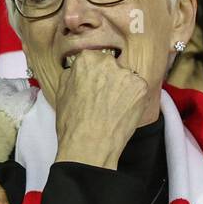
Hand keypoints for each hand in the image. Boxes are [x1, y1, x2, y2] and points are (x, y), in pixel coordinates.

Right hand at [52, 49, 150, 168]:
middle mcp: (107, 62)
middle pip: (112, 66)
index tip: (94, 86)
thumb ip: (73, 73)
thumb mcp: (62, 91)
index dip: (95, 75)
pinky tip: (123, 111)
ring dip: (122, 88)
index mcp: (86, 59)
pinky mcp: (141, 87)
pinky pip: (138, 89)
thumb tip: (80, 69)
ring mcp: (126, 74)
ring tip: (113, 108)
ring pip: (126, 78)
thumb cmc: (72, 123)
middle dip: (110, 79)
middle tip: (104, 99)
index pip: (95, 59)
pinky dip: (133, 98)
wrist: (89, 145)